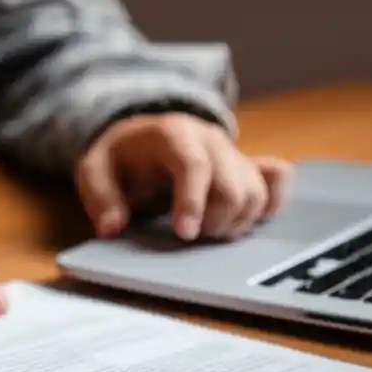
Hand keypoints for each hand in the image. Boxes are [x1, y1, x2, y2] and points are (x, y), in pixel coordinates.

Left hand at [76, 113, 292, 240]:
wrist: (142, 138)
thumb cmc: (120, 158)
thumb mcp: (94, 171)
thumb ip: (100, 197)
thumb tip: (112, 228)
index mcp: (174, 134)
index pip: (193, 165)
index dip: (192, 202)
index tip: (184, 235)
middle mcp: (211, 140)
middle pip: (233, 185)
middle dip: (215, 221)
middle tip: (190, 237)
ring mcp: (234, 152)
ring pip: (256, 192)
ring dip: (236, 222)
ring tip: (208, 231)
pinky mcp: (249, 165)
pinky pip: (277, 179)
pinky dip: (268, 204)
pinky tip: (244, 220)